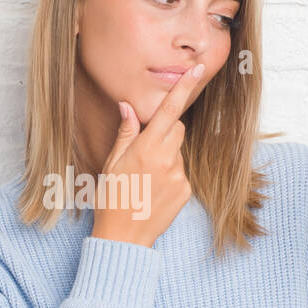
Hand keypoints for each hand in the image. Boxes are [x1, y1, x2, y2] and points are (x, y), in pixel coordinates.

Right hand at [91, 63, 204, 247]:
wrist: (124, 237)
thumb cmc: (111, 199)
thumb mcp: (111, 163)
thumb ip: (126, 133)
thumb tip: (128, 107)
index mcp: (146, 149)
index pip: (169, 111)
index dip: (184, 87)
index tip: (196, 69)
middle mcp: (167, 160)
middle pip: (177, 129)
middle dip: (165, 131)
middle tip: (145, 150)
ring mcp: (179, 177)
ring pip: (178, 152)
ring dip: (166, 157)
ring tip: (146, 179)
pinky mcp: (186, 191)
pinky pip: (181, 173)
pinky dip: (170, 176)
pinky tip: (154, 191)